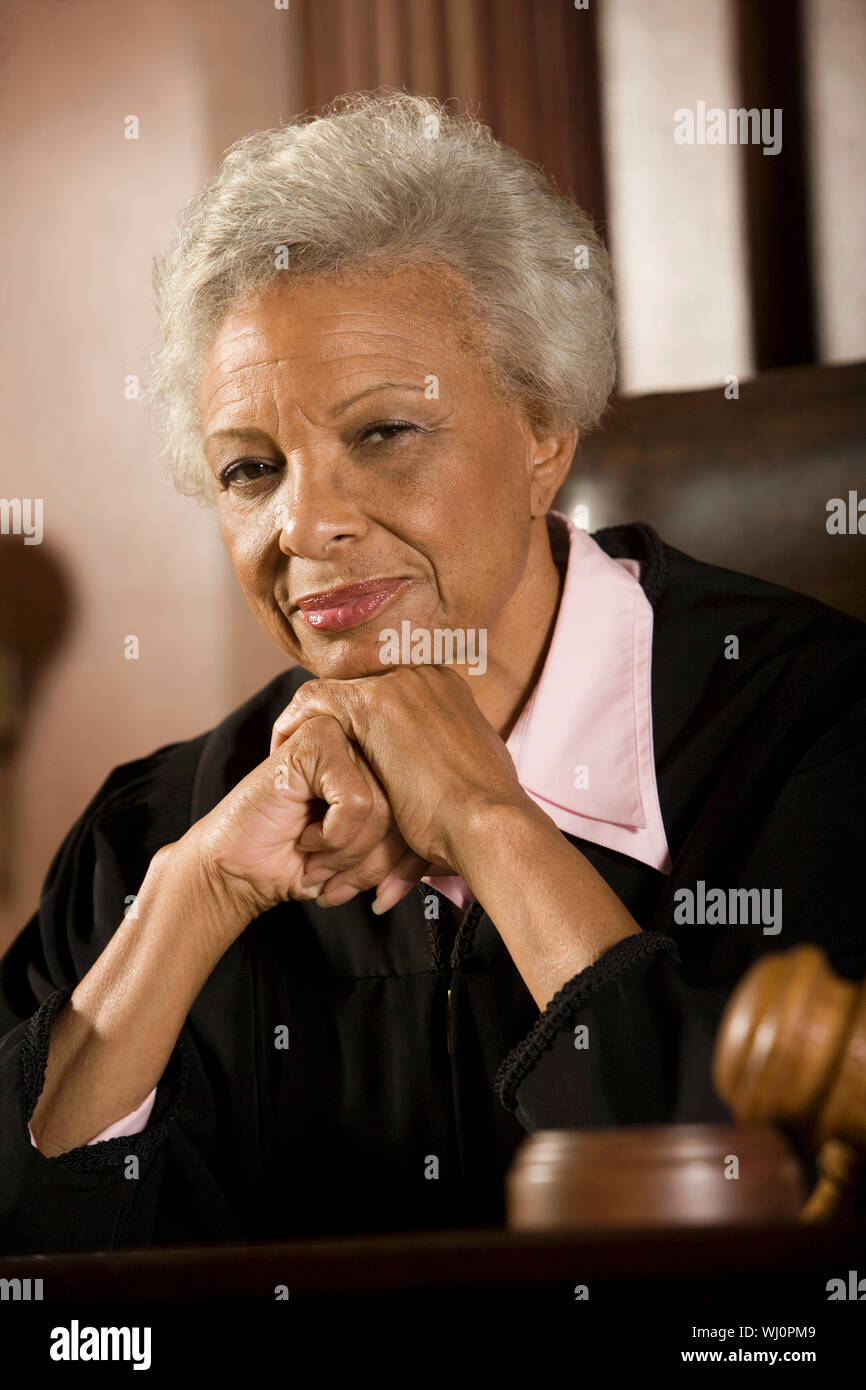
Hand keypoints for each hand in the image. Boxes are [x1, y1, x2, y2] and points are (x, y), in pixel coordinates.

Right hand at [186, 713, 429, 919]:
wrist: (242, 872)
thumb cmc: (305, 863)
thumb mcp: (375, 852)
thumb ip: (412, 836)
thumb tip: (458, 853)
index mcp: (386, 755)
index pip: (424, 804)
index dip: (409, 859)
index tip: (385, 894)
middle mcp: (367, 736)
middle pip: (407, 805)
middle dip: (379, 863)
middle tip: (343, 889)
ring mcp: (341, 731)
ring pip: (383, 805)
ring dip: (350, 853)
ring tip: (321, 864)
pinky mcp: (316, 739)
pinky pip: (356, 800)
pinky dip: (334, 836)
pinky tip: (306, 838)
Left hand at [270, 665, 532, 870]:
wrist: (486, 825)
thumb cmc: (482, 818)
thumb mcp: (471, 777)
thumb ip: (449, 763)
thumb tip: (445, 775)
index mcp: (448, 691)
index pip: (389, 693)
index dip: (362, 724)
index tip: (345, 753)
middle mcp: (426, 676)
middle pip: (359, 686)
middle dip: (332, 719)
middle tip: (308, 749)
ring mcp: (400, 684)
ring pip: (334, 689)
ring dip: (309, 720)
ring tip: (288, 750)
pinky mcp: (374, 703)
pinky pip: (315, 700)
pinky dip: (295, 722)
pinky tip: (283, 751)